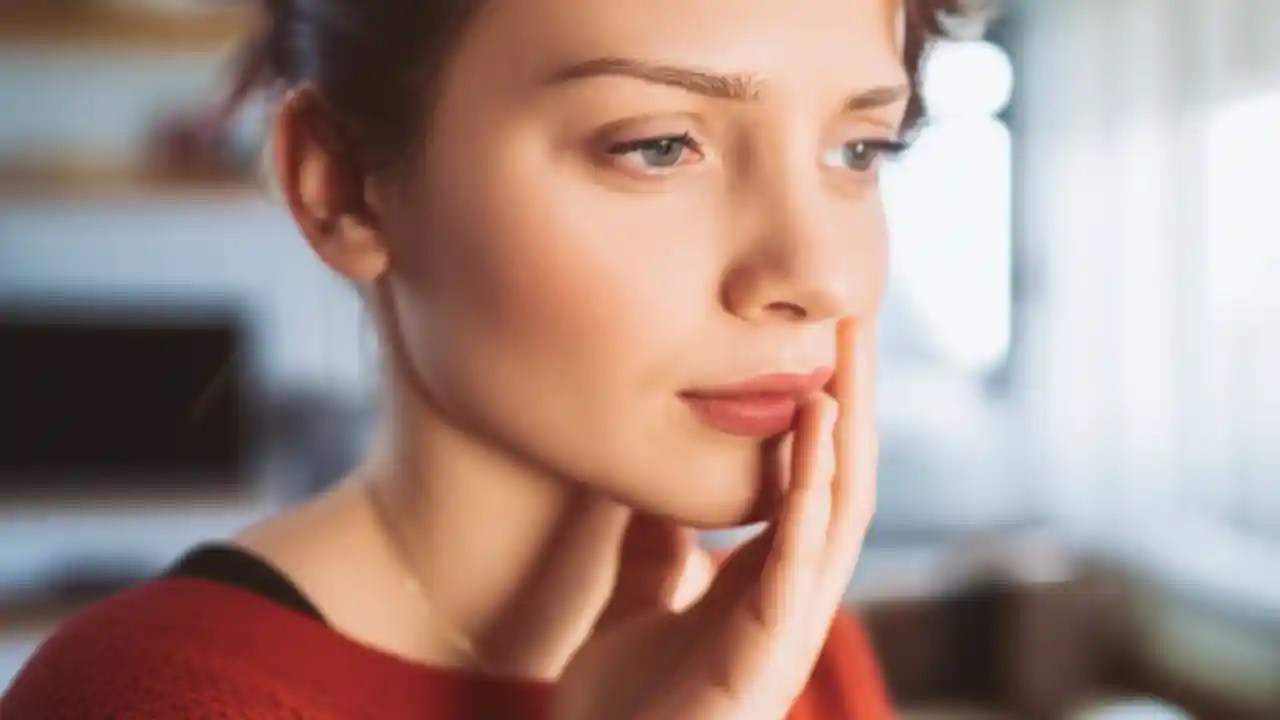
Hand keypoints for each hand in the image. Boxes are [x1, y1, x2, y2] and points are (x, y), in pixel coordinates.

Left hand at [554, 315, 877, 719]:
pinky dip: (809, 487)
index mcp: (765, 578)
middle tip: (856, 311)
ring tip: (848, 348)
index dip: (824, 406)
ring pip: (839, 507)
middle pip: (840, 477)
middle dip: (853, 396)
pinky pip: (799, 557)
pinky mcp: (769, 652)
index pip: (812, 476)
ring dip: (847, 426)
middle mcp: (790, 594)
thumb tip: (659, 481)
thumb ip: (658, 544)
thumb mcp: (638, 598)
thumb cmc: (627, 708)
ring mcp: (786, 624)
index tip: (819, 332)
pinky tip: (816, 427)